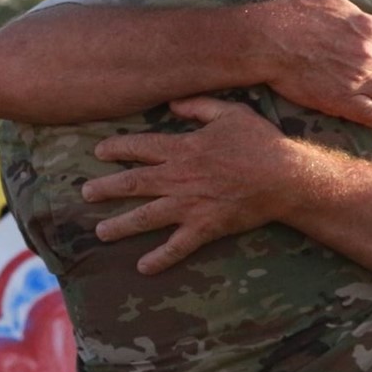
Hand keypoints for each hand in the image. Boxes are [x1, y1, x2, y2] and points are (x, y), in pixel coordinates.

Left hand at [83, 96, 302, 273]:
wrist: (286, 178)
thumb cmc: (260, 142)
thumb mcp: (230, 112)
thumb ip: (198, 106)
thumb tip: (172, 103)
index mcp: (184, 148)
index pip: (141, 146)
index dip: (117, 148)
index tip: (98, 152)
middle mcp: (179, 177)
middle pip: (134, 182)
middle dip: (106, 188)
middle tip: (85, 193)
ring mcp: (190, 205)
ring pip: (146, 216)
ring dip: (121, 225)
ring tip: (100, 232)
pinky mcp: (205, 227)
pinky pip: (178, 246)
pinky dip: (160, 258)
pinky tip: (143, 267)